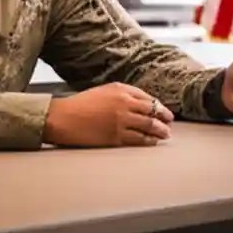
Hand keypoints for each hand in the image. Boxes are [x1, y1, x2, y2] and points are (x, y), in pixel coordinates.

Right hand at [42, 83, 174, 146]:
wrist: (62, 118)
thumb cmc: (80, 105)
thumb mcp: (103, 92)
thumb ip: (122, 94)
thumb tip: (140, 103)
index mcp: (121, 90)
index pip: (148, 98)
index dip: (159, 106)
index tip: (164, 112)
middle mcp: (124, 104)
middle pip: (152, 111)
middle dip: (164, 118)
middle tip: (169, 123)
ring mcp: (121, 121)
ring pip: (149, 126)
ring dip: (160, 131)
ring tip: (165, 134)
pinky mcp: (116, 136)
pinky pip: (139, 139)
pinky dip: (149, 141)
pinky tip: (152, 142)